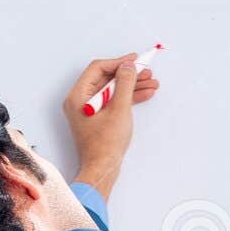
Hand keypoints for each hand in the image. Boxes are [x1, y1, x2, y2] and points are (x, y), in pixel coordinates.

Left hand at [62, 54, 159, 198]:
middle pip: (106, 78)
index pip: (98, 68)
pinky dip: (128, 97)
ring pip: (113, 90)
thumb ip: (124, 84)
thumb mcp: (119, 109)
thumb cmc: (105, 146)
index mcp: (78, 96)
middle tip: (146, 71)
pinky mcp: (98, 119)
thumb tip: (128, 66)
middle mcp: (81, 101)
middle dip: (128, 75)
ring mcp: (89, 111)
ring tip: (151, 83)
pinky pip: (114, 101)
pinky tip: (145, 94)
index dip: (118, 63)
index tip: (134, 60)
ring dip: (132, 86)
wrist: (102, 169)